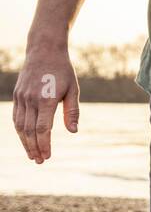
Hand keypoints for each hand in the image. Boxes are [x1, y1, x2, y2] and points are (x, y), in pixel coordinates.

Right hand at [12, 46, 79, 163]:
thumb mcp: (73, 89)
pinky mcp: (17, 95)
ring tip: (32, 155)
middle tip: (40, 161)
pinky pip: (16, 117)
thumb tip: (73, 131)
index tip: (48, 156)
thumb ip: (72, 111)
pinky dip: (20, 130)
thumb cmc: (63, 71)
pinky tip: (26, 139)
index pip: (43, 128)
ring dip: (25, 142)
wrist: (44, 51)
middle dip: (34, 148)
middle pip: (30, 130)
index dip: (44, 144)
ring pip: (20, 125)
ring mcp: (22, 97)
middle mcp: (31, 99)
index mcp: (47, 99)